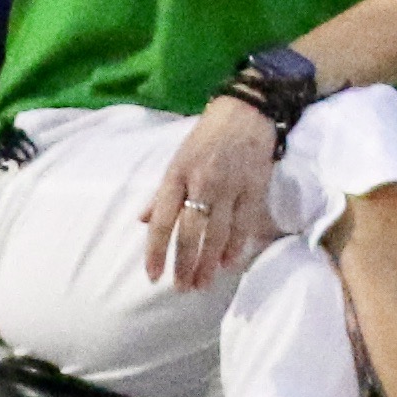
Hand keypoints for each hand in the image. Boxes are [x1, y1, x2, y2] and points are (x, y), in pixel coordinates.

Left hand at [141, 96, 280, 289]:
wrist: (249, 108)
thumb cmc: (207, 134)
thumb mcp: (178, 158)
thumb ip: (162, 192)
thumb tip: (142, 221)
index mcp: (178, 174)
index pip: (162, 221)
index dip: (156, 252)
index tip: (153, 276)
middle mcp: (202, 182)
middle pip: (191, 233)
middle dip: (185, 265)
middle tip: (182, 288)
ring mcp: (230, 186)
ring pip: (217, 233)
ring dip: (209, 263)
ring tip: (203, 283)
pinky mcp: (254, 186)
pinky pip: (245, 223)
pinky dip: (237, 246)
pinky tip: (229, 262)